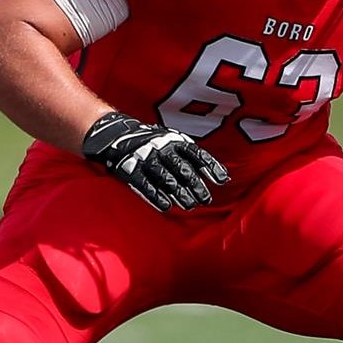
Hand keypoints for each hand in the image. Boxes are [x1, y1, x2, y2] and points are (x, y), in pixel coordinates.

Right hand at [82, 111, 228, 211]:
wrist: (117, 136)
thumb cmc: (154, 144)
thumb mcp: (175, 144)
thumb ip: (194, 159)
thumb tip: (225, 178)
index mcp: (175, 141)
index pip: (197, 154)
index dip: (210, 167)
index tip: (222, 181)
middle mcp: (162, 148)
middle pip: (183, 169)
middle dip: (195, 185)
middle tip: (205, 200)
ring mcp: (146, 158)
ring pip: (166, 178)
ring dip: (179, 193)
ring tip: (189, 206)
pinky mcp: (131, 170)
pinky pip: (145, 185)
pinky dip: (156, 196)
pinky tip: (166, 207)